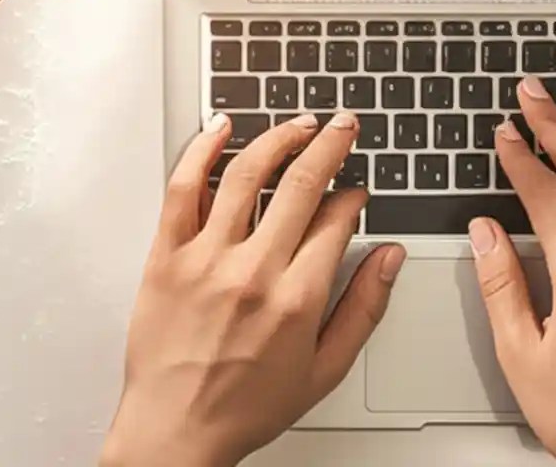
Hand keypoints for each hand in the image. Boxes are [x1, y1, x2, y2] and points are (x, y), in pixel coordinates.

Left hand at [101, 112, 405, 466]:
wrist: (174, 432)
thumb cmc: (244, 407)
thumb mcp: (325, 370)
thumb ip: (364, 308)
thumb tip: (389, 259)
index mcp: (296, 299)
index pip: (336, 219)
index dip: (353, 197)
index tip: (357, 192)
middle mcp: (252, 271)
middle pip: (300, 183)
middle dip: (331, 145)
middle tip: (344, 127)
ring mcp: (205, 259)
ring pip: (246, 174)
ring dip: (279, 138)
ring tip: (299, 124)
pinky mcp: (166, 257)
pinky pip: (182, 189)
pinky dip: (200, 151)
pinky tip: (220, 128)